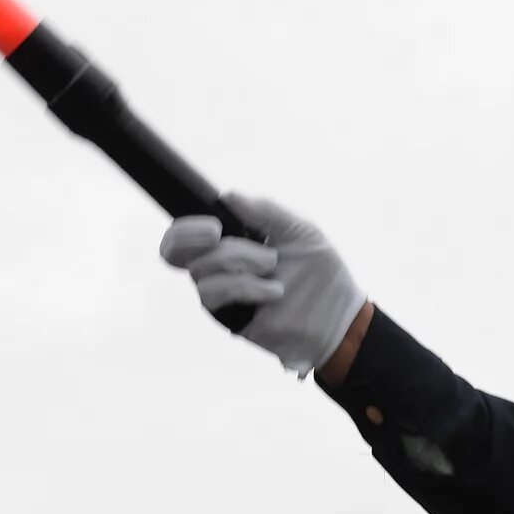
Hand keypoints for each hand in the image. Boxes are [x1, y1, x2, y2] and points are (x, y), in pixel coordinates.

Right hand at [159, 193, 368, 376]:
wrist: (338, 314)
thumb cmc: (320, 272)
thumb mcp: (299, 230)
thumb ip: (266, 211)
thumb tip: (228, 195)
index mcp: (232, 243)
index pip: (187, 235)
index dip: (185, 228)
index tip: (214, 225)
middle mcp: (219, 269)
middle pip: (175, 252)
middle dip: (190, 236)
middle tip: (217, 233)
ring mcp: (222, 295)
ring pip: (200, 272)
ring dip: (236, 261)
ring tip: (272, 265)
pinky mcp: (229, 318)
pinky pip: (214, 297)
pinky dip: (243, 287)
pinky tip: (272, 290)